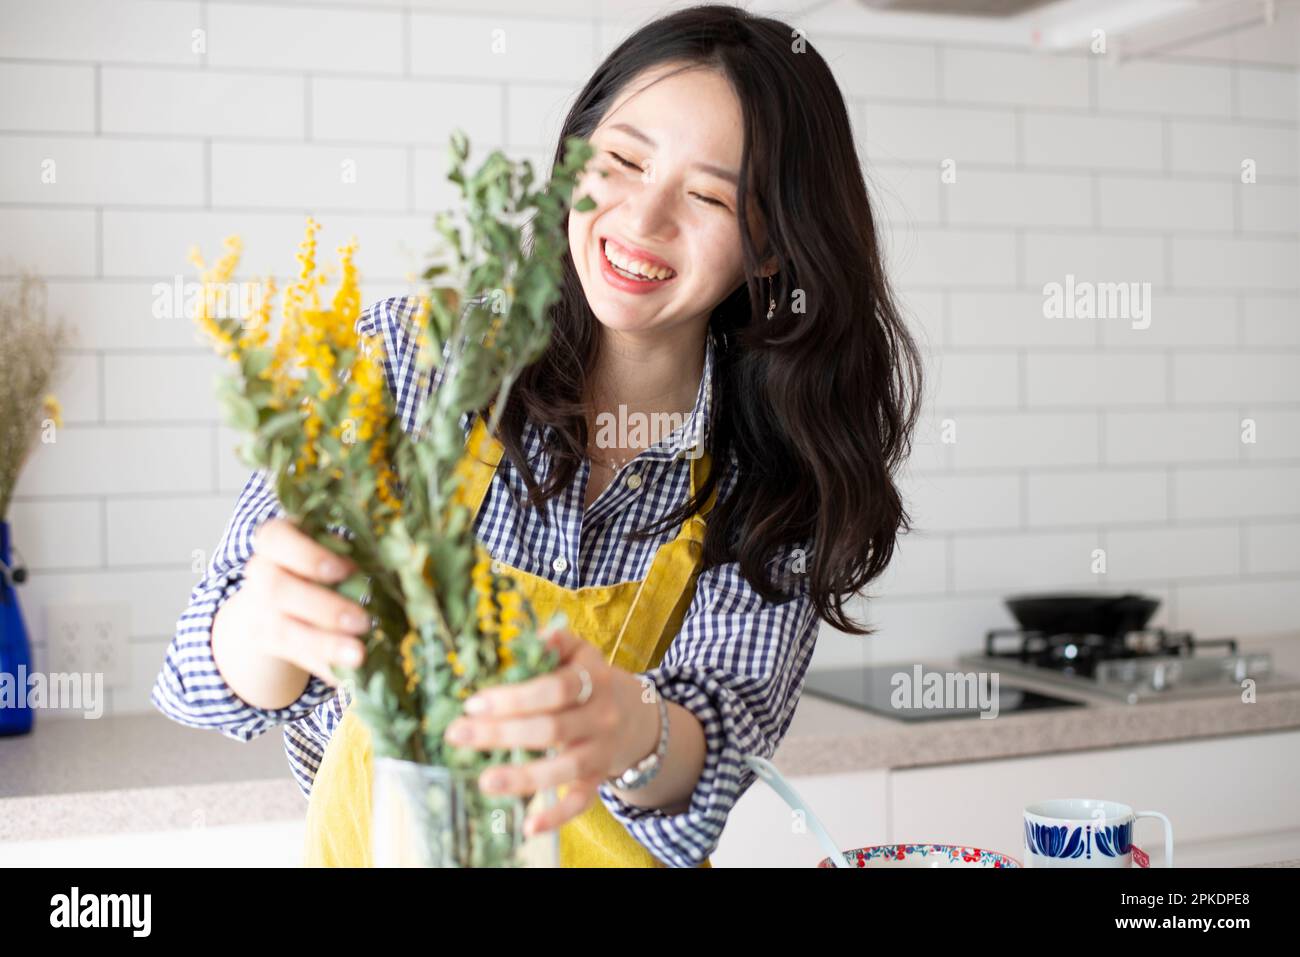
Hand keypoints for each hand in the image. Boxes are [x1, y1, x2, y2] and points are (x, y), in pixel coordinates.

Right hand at [211, 518, 369, 709]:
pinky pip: (294, 658)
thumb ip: (351, 557)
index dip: (307, 556)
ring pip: (282, 630)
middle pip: (276, 589)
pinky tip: (348, 675)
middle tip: (363, 622)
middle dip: (323, 607)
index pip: (275, 538)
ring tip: (358, 655)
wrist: (274, 597)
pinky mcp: (267, 642)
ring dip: (323, 644)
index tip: (342, 570)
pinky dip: (324, 667)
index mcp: (276, 540)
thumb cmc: (316, 563)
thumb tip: (402, 561)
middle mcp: (260, 573)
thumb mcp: (328, 551)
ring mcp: (258, 610)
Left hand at [442, 628, 658, 836]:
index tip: (473, 703)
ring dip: (522, 777)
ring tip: (484, 780)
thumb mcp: (578, 652)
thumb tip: (532, 637)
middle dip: (501, 733)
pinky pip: (580, 802)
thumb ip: (555, 642)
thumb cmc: (587, 679)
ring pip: (564, 769)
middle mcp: (600, 715)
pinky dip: (557, 816)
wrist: (633, 714)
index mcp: (593, 678)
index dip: (514, 698)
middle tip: (457, 735)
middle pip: (551, 730)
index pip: (555, 688)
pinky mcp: (598, 778)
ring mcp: (600, 750)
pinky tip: (528, 826)